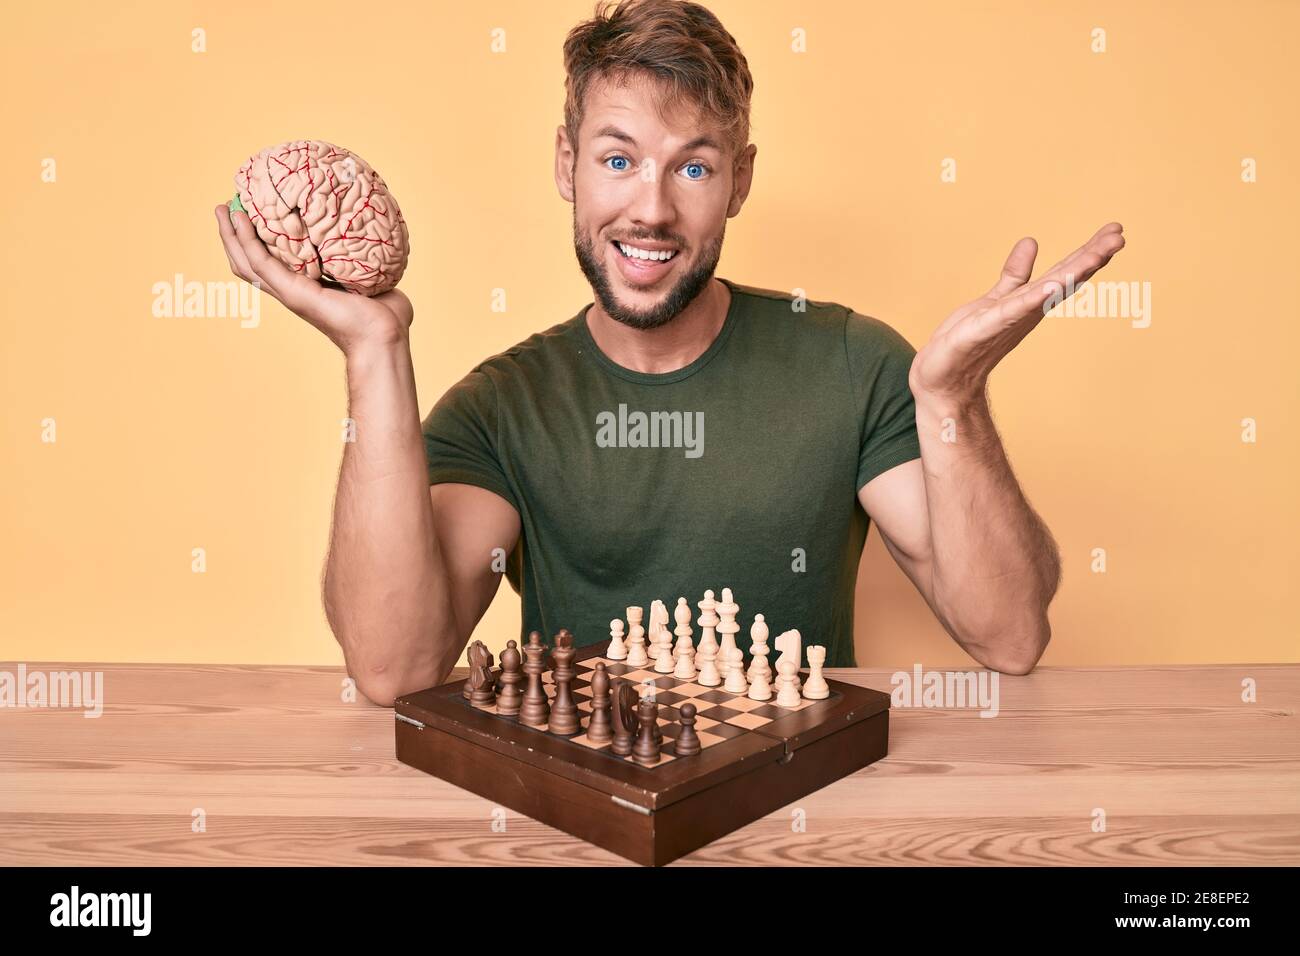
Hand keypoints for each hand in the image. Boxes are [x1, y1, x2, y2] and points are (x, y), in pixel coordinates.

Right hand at [213, 203, 412, 353]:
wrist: (384, 336)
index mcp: (307, 287)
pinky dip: (246, 240)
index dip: (256, 241)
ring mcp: (290, 292)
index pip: (271, 264)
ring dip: (231, 235)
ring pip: (246, 262)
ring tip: (221, 208)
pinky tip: (240, 219)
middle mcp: (293, 290)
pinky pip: (261, 262)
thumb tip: (380, 242)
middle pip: (249, 263)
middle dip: (233, 236)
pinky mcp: (293, 292)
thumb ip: (369, 261)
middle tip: (224, 207)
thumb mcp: (371, 278)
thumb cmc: (386, 316)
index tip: (249, 213)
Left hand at [910, 222, 1125, 403]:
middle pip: (1064, 279)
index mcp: (1030, 301)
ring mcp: (1009, 320)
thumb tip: (1031, 241)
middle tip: (1119, 236)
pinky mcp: (986, 328)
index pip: (1064, 272)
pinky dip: (1032, 299)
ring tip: (1098, 253)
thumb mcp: (996, 298)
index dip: (1089, 252)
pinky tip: (1051, 286)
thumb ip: (1015, 272)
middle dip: (1092, 258)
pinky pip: (1012, 311)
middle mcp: (1026, 311)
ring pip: (1046, 292)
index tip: (1115, 231)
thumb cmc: (969, 341)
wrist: (945, 378)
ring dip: (1072, 273)